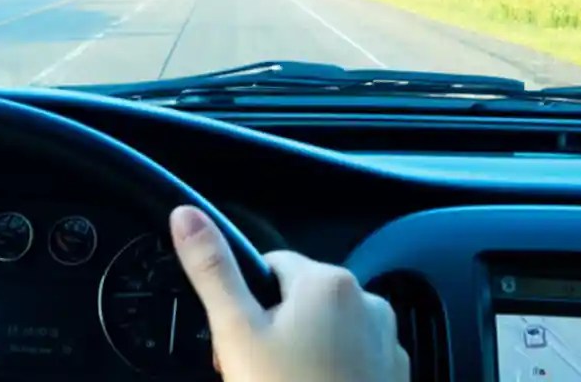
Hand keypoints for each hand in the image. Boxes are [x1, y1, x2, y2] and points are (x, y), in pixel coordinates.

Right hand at [170, 205, 408, 381]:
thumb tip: (187, 215)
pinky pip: (351, 361)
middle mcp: (367, 303)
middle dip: (273, 331)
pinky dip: (330, 375)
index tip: (239, 341)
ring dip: (301, 353)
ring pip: (326, 332)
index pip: (272, 266)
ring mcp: (386, 343)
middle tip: (255, 373)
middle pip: (299, 301)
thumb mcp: (236, 332)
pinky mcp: (393, 376)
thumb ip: (211, 269)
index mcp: (328, 282)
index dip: (247, 303)